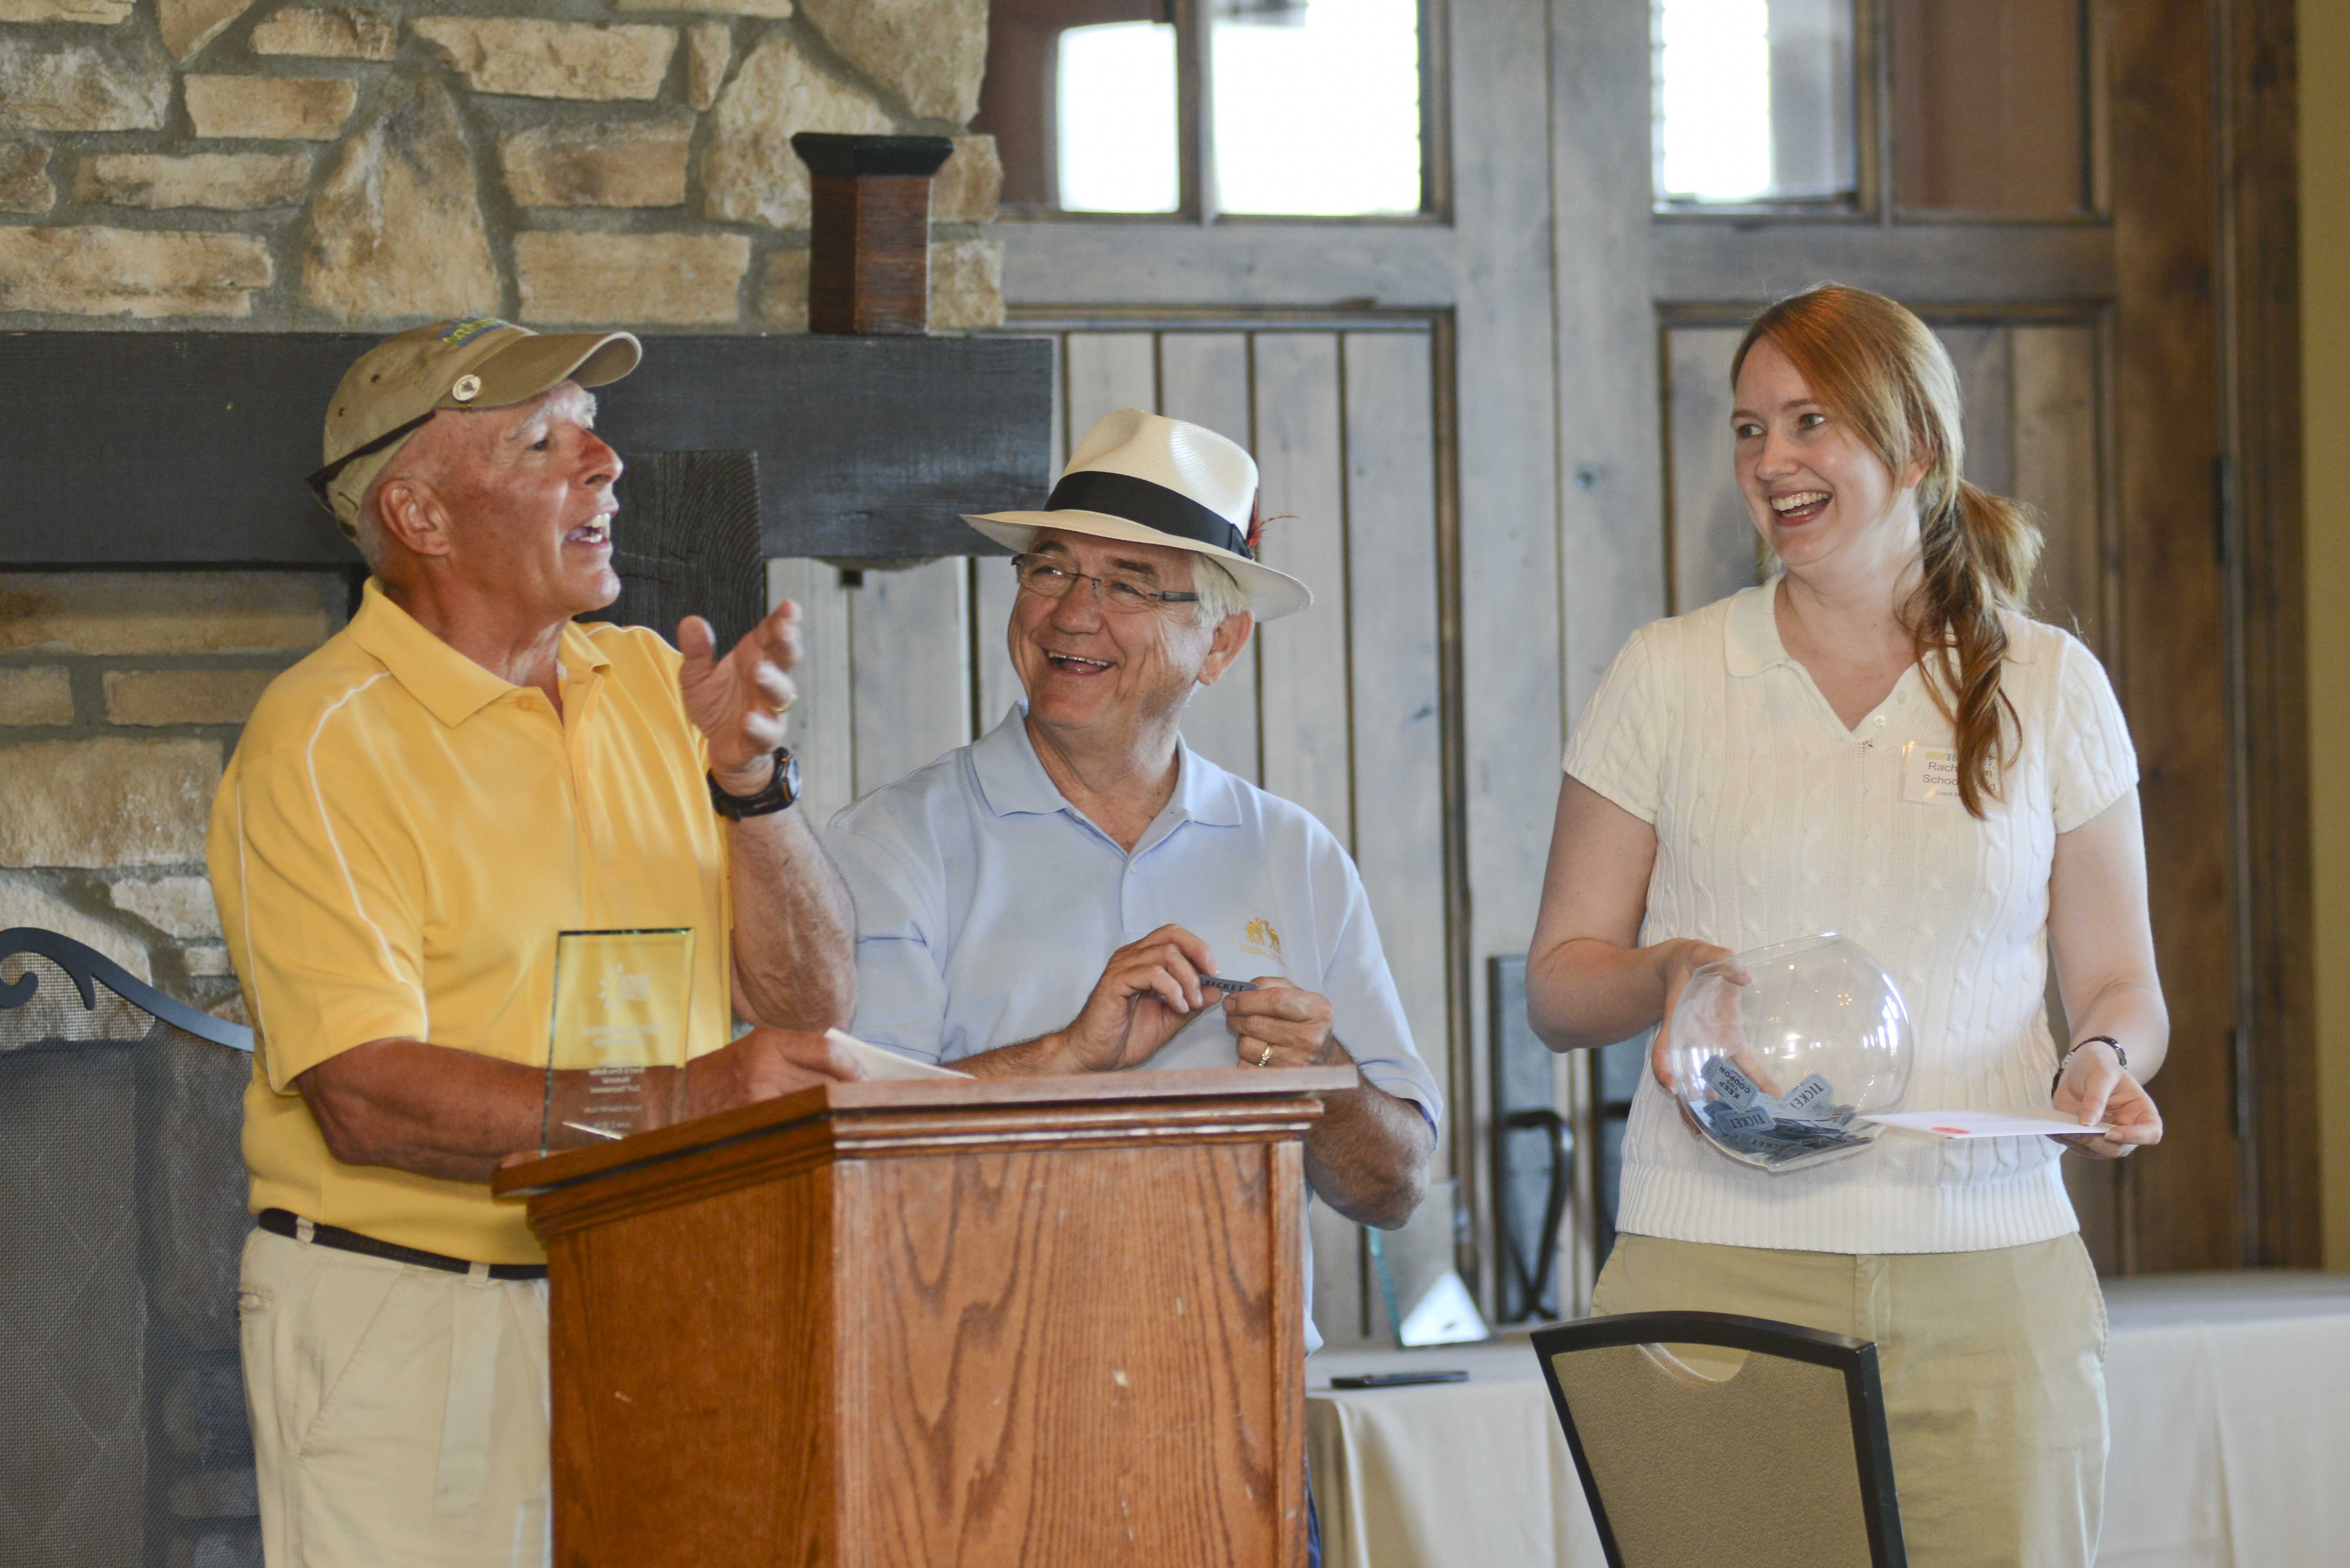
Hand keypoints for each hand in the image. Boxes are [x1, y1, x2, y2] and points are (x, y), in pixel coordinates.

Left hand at [679, 603, 801, 792]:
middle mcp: (767, 681)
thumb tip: (690, 621)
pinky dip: (759, 726)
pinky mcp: (762, 738)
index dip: (784, 621)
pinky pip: (766, 732)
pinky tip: (749, 719)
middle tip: (783, 629)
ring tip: (758, 671)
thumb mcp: (697, 675)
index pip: (773, 635)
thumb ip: (697, 651)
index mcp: (755, 658)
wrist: (719, 745)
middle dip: (787, 643)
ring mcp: (769, 709)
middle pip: (786, 658)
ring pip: (781, 694)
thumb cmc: (716, 704)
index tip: (789, 607)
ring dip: (772, 681)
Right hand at [689, 1025, 864, 1116]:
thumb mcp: (755, 1051)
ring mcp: (760, 1098)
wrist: (675, 1101)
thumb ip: (794, 1055)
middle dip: (848, 1094)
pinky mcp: (755, 1124)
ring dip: (834, 1115)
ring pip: (815, 1107)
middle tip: (864, 1103)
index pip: (826, 1050)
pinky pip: (797, 1126)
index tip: (863, 1077)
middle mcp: (765, 1067)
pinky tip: (819, 1134)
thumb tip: (845, 1068)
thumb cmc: (721, 1077)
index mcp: (768, 1042)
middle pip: (826, 1082)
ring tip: (846, 1120)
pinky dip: (812, 1130)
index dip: (851, 1066)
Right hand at [1048, 925, 1216, 1072]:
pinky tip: (1177, 1007)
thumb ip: (1192, 1003)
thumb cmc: (1126, 1037)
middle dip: (1199, 954)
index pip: (1175, 936)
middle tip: (1211, 978)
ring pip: (1166, 953)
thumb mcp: (1170, 1019)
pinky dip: (1172, 989)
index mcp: (1143, 960)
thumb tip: (1217, 989)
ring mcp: (1122, 967)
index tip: (1215, 973)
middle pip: (1172, 935)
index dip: (1199, 948)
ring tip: (1191, 1004)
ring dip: (1187, 979)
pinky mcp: (1115, 982)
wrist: (1095, 1056)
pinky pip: (1152, 973)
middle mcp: (1131, 957)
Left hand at [1222, 977, 1340, 1068]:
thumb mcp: (1298, 996)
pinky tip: (1257, 1052)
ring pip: (1246, 1045)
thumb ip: (1272, 985)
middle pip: (1255, 1023)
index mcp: (1316, 1011)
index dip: (1247, 999)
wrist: (1325, 1060)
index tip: (1230, 1001)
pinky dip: (1245, 1057)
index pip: (1276, 1000)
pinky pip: (1245, 1065)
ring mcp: (1296, 1062)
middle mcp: (1309, 1038)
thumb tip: (1243, 990)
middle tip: (1233, 1014)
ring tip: (1252, 1034)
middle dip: (1236, 1017)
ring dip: (1241, 1037)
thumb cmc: (1306, 1023)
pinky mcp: (1281, 1080)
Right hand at [1650, 940, 1741, 1137]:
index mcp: (1678, 1023)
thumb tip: (1742, 974)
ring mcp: (1711, 1046)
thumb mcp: (1698, 953)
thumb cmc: (1689, 961)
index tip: (1672, 1087)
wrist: (1685, 967)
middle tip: (1701, 1131)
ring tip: (1734, 1132)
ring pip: (1713, 1083)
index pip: (1665, 1050)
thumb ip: (1717, 959)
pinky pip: (1743, 1068)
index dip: (1666, 1068)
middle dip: (1691, 1107)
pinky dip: (1757, 1084)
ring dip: (1722, 1107)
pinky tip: (1773, 1098)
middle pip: (1685, 1081)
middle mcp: (1692, 1042)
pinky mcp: (1730, 1044)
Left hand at [2048, 1041, 2162, 1158]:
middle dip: (2097, 1143)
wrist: (2081, 1067)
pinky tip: (2055, 1128)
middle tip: (2077, 1129)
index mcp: (2142, 1112)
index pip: (2151, 1134)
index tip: (2110, 1133)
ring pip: (2096, 1152)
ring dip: (2078, 1142)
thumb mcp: (2100, 1074)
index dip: (2134, 1138)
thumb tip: (2087, 1124)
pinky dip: (2065, 1139)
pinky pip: (2077, 1146)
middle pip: (2119, 1149)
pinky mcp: (2086, 1136)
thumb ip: (2096, 1098)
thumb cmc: (2099, 1066)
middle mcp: (2127, 1129)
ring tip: (2061, 1126)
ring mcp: (2106, 1136)